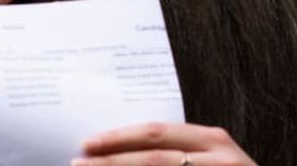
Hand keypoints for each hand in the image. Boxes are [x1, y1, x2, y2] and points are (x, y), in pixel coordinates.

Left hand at [73, 122, 257, 165]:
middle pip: (153, 158)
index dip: (118, 138)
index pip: (155, 133)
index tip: (86, 144)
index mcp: (210, 138)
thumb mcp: (206, 156)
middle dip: (111, 161)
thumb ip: (171, 148)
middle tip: (78, 163)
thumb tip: (115, 148)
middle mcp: (218, 156)